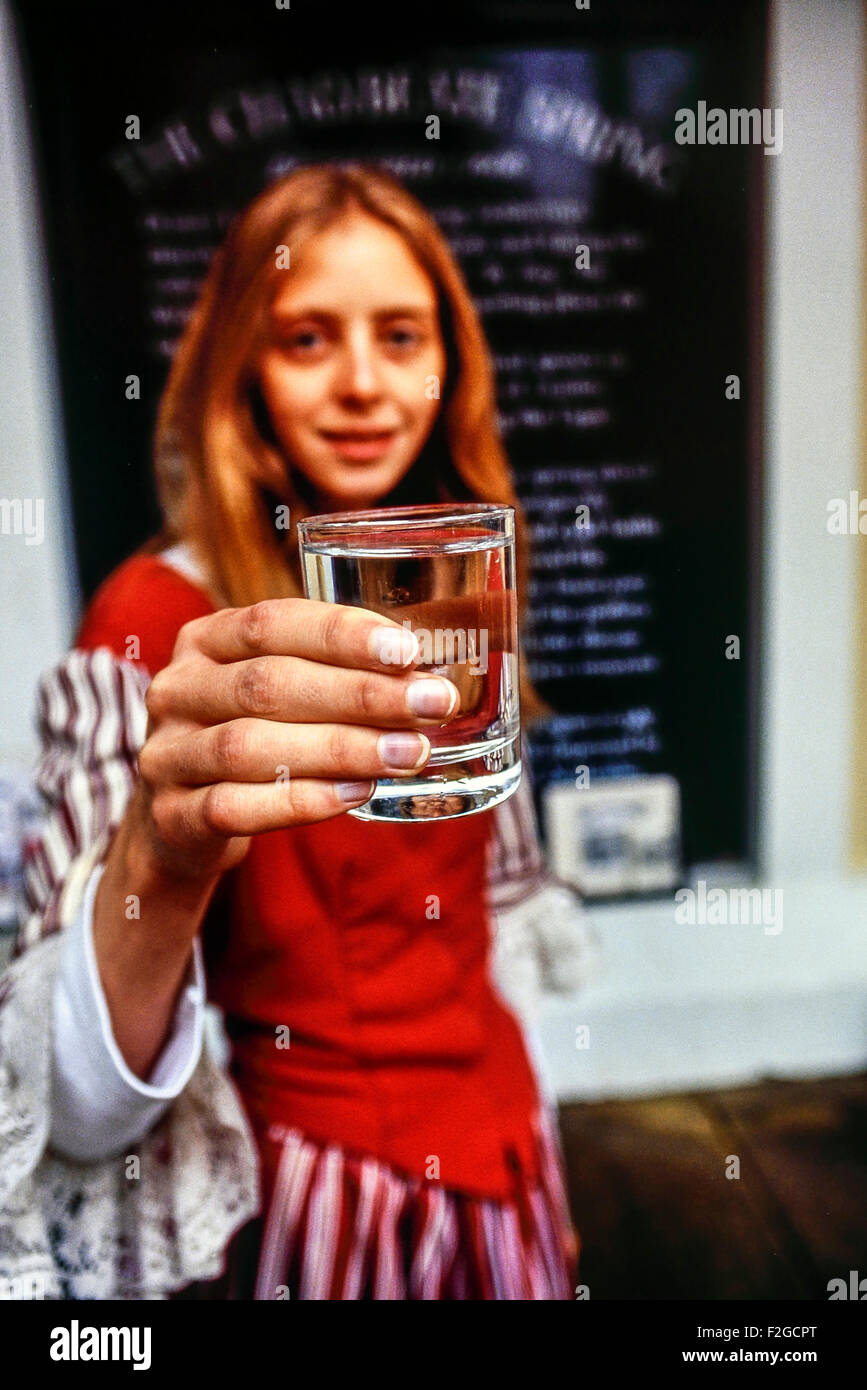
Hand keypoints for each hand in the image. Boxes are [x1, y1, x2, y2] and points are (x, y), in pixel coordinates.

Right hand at [133, 597, 459, 882]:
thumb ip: (328, 674)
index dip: (341, 635)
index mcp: (204, 641)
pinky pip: (234, 807)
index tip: (408, 651)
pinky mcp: (172, 817)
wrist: (176, 827)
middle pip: (269, 684)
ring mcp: (167, 755)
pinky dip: (299, 801)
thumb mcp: (271, 691)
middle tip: (433, 704)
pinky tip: (356, 795)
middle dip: (361, 694)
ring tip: (407, 753)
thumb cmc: (250, 739)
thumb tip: (424, 675)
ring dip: (340, 748)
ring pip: (250, 746)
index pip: (271, 622)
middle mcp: (178, 690)